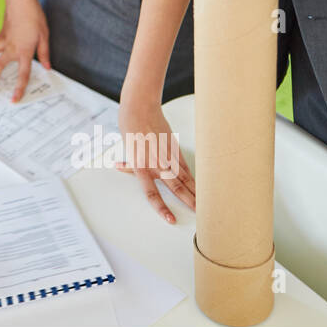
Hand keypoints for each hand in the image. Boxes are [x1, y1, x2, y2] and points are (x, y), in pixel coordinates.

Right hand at [0, 2, 49, 102]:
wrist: (20, 1)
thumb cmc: (34, 17)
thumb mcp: (44, 35)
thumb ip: (44, 53)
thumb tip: (46, 67)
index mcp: (24, 51)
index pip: (22, 74)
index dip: (18, 89)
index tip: (14, 99)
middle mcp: (11, 48)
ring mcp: (3, 42)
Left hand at [114, 100, 194, 224]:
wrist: (140, 107)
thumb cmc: (129, 127)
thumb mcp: (126, 148)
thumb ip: (130, 162)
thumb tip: (121, 167)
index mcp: (141, 166)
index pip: (152, 193)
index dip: (161, 208)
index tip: (171, 219)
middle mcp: (157, 163)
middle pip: (176, 188)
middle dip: (190, 202)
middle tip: (201, 215)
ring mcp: (168, 156)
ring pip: (185, 178)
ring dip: (195, 192)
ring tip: (205, 204)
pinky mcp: (175, 149)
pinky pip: (185, 167)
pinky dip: (192, 178)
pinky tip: (199, 186)